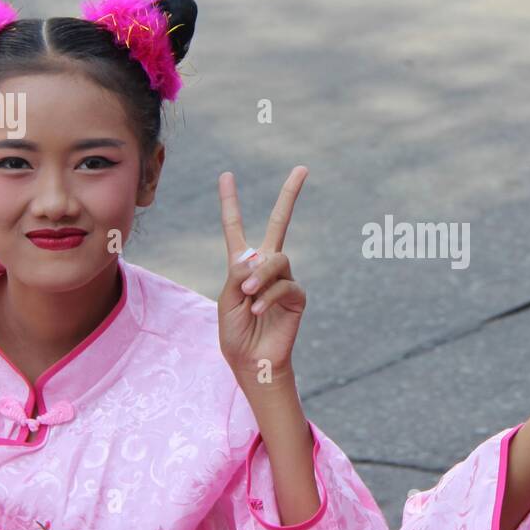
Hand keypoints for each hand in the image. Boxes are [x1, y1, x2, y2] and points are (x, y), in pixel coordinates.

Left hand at [217, 166, 308, 385]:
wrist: (252, 361)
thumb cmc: (235, 333)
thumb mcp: (226, 300)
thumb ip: (238, 275)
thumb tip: (257, 256)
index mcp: (241, 265)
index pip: (235, 227)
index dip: (230, 201)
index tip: (226, 175)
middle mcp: (265, 266)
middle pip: (280, 223)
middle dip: (291, 195)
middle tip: (302, 168)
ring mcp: (283, 279)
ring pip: (277, 259)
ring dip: (260, 275)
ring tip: (248, 296)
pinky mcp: (297, 296)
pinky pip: (286, 285)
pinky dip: (269, 295)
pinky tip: (257, 309)